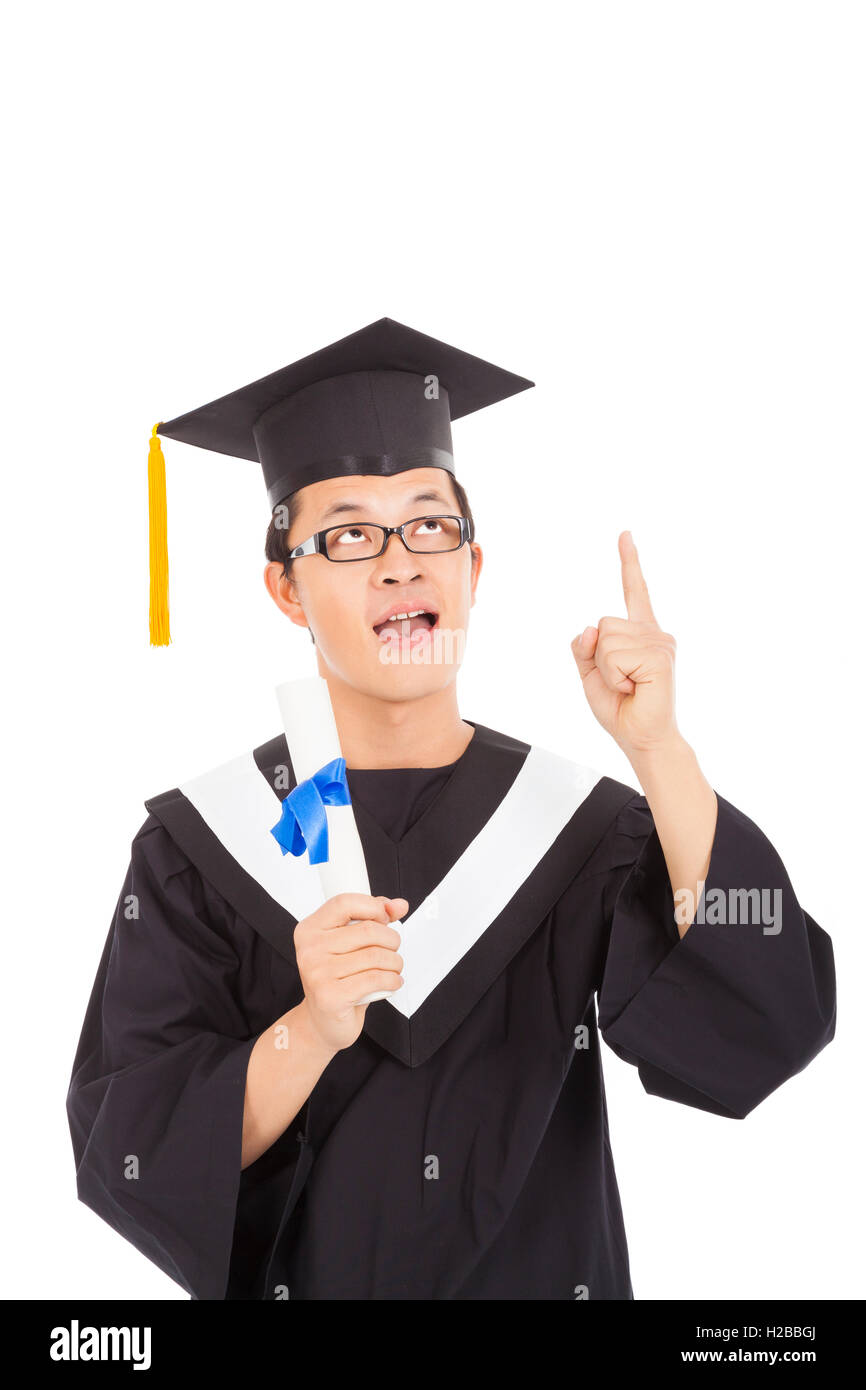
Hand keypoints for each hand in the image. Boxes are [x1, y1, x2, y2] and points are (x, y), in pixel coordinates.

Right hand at [294, 893, 406, 1052]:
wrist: (322, 1022)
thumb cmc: (338, 979)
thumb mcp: (349, 944)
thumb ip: (373, 918)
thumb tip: (399, 905)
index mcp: (309, 930)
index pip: (345, 903)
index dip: (373, 907)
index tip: (385, 917)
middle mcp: (309, 949)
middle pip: (368, 930)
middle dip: (392, 939)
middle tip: (393, 950)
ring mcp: (317, 973)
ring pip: (376, 956)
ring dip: (395, 962)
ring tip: (393, 969)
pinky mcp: (330, 996)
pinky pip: (376, 979)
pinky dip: (392, 980)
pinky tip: (392, 982)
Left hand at [571, 531, 678, 755]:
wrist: (640, 737)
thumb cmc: (621, 708)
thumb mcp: (591, 674)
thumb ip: (585, 648)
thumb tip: (590, 627)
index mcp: (639, 633)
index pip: (634, 591)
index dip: (629, 562)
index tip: (625, 535)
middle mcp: (654, 633)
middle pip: (603, 623)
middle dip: (600, 657)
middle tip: (622, 682)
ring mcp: (660, 643)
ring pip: (606, 639)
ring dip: (608, 669)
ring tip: (629, 686)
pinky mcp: (660, 657)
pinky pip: (614, 655)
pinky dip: (615, 677)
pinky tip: (634, 688)